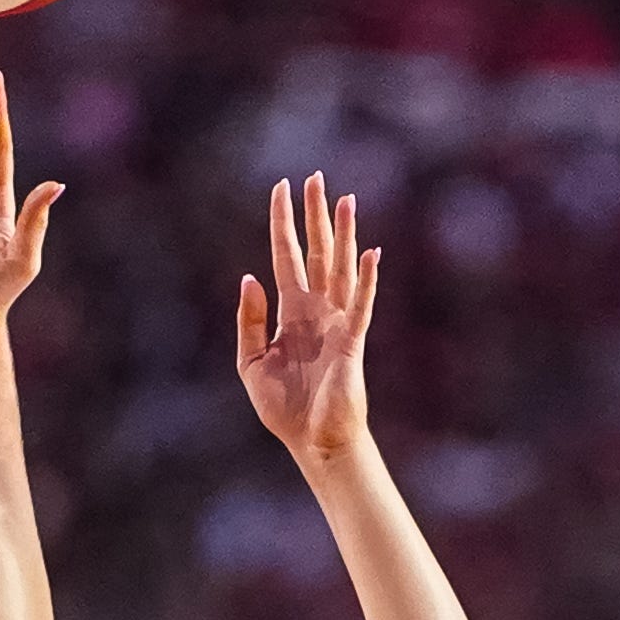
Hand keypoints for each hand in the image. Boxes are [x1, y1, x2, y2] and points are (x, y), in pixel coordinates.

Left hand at [236, 174, 381, 468]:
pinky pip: (361, 305)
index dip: (283, 223)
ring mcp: (338, 323)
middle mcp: (317, 311)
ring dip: (344, 235)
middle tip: (316, 178)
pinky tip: (371, 253)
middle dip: (315, 215)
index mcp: (291, 313)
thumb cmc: (284, 408)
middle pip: (317, 252)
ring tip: (345, 200)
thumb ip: (248, 320)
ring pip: (342, 269)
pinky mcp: (353, 342)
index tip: (282, 188)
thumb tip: (249, 277)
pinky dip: (367, 279)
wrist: (312, 441)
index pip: (287, 256)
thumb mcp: (250, 361)